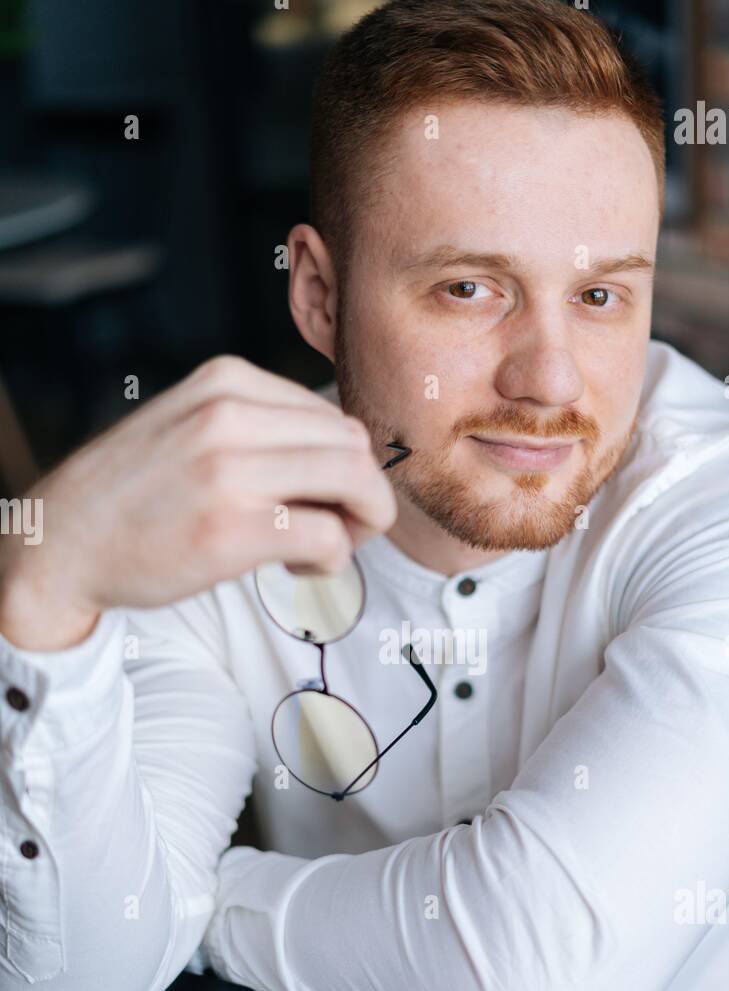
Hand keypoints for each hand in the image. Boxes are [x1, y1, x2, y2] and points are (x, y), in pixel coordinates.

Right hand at [0, 355, 396, 649]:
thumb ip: (259, 425)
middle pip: (355, 444)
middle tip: (334, 529)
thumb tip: (347, 451)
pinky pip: (329, 535)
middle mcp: (229, 415)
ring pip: (356, 481)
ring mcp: (229, 470)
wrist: (60, 541)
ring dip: (358, 524)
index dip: (346, 466)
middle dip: (363, 494)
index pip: (335, 414)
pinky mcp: (230, 529)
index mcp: (226, 380)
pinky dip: (333, 559)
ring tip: (318, 548)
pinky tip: (297, 566)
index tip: (318, 501)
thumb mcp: (192, 424)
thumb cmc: (136, 494)